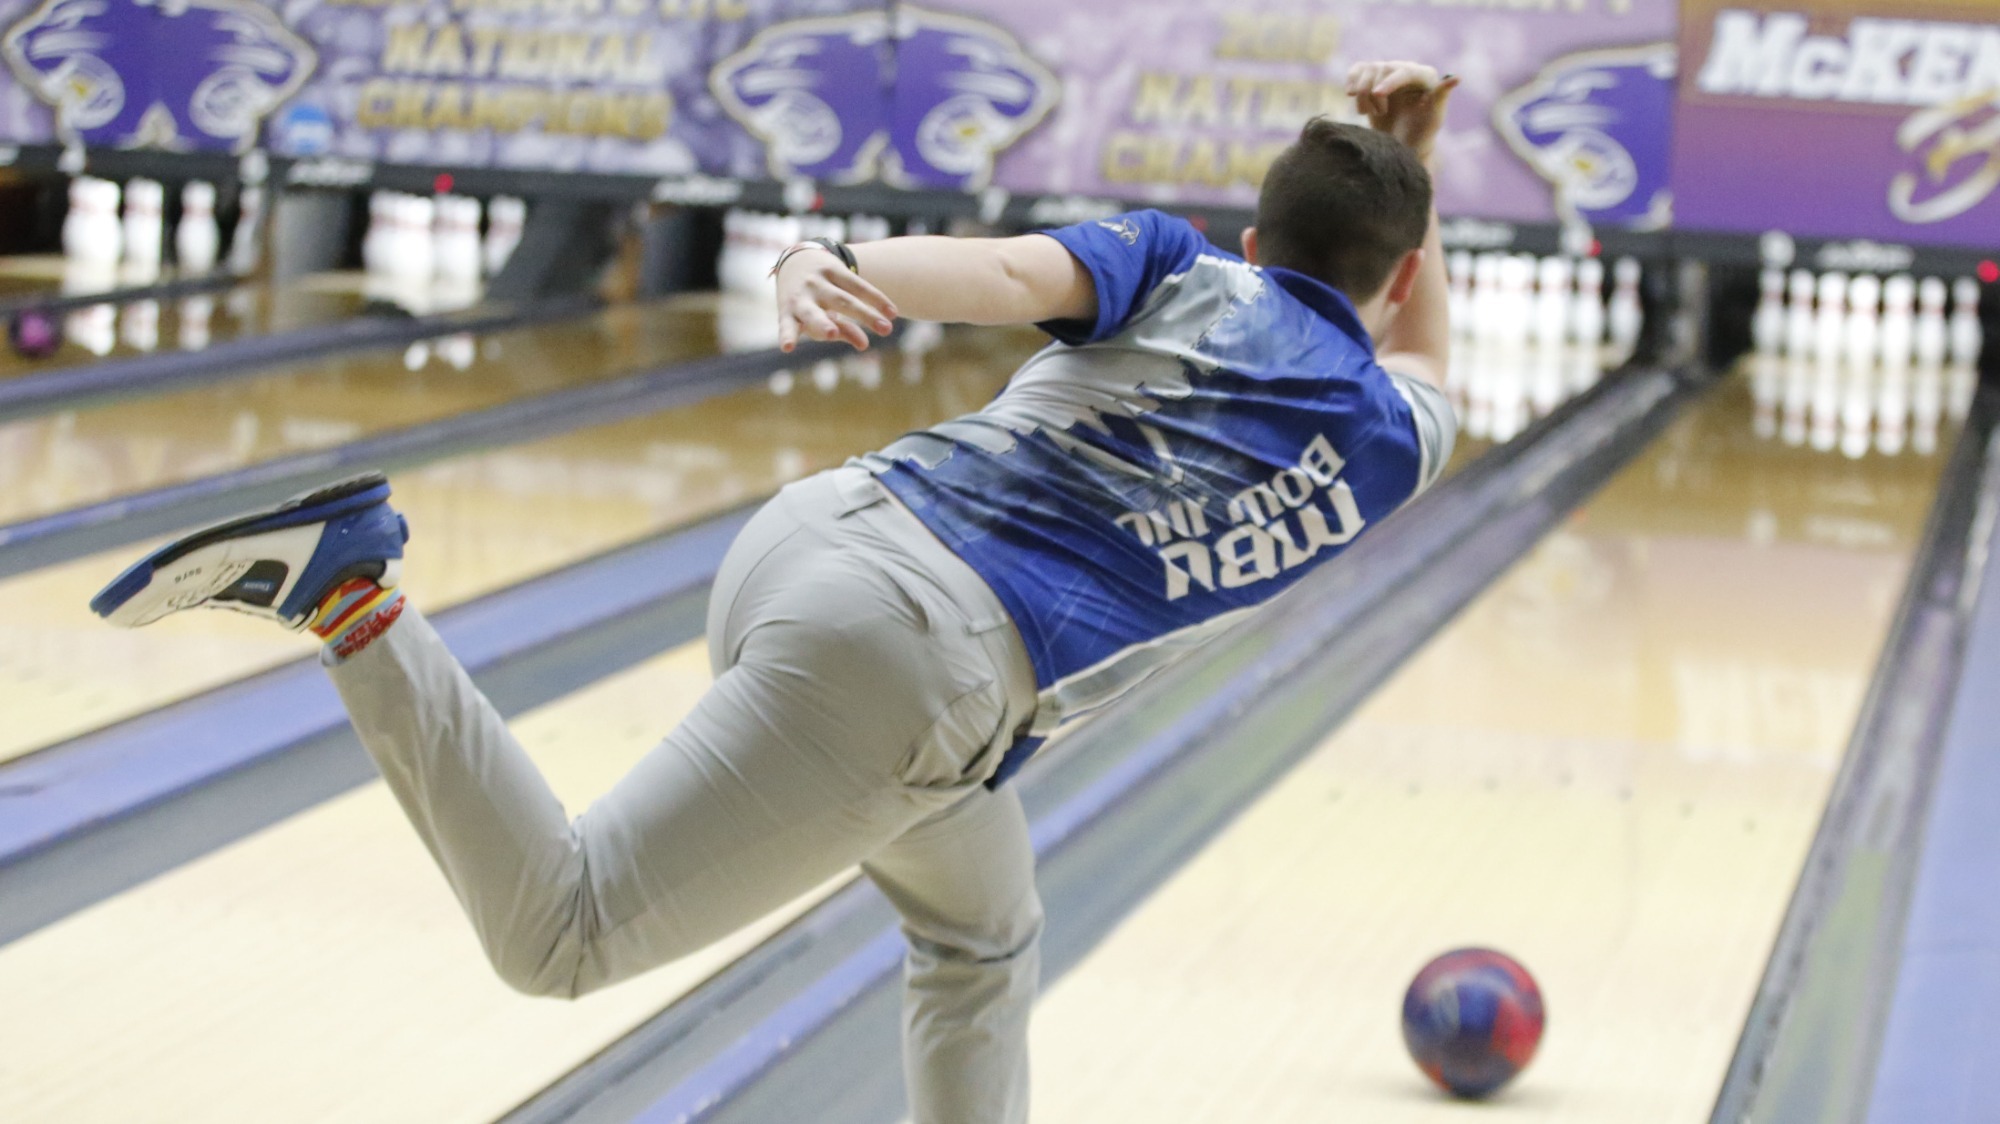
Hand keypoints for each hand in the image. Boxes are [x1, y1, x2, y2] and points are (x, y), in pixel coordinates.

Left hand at [774, 246, 897, 351]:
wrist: (798, 259)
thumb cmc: (808, 301)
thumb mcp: (815, 319)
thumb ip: (839, 333)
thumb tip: (864, 345)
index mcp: (789, 312)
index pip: (787, 326)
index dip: (788, 336)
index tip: (787, 347)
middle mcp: (800, 296)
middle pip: (814, 313)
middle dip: (822, 324)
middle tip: (831, 334)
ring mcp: (817, 281)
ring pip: (843, 300)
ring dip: (866, 315)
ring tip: (886, 329)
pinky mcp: (833, 269)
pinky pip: (858, 286)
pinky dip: (876, 299)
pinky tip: (892, 312)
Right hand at [1346, 61, 1459, 160]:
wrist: (1402, 146)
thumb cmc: (1421, 135)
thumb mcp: (1434, 119)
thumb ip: (1441, 96)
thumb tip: (1457, 78)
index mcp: (1425, 76)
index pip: (1405, 71)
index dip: (1390, 82)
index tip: (1377, 96)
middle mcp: (1407, 70)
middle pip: (1383, 68)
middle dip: (1375, 94)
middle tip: (1380, 114)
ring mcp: (1388, 74)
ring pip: (1367, 70)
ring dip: (1363, 94)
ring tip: (1369, 113)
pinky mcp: (1372, 80)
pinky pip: (1357, 70)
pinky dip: (1351, 81)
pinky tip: (1350, 94)